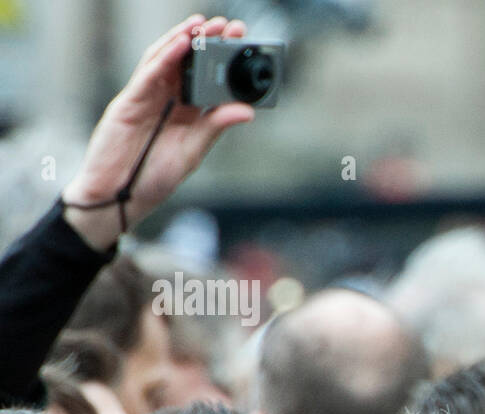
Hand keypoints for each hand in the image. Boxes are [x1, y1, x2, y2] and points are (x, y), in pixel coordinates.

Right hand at [62, 15, 255, 250]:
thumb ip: (215, 128)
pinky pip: (147, 75)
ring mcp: (145, 98)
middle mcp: (166, 100)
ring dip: (184, 40)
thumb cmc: (153, 178)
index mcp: (185, 113)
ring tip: (205, 25)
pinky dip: (164, 58)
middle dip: (207, 42)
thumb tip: (248, 111)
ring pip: (165, 61)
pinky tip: (181, 45)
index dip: (222, 61)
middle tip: (230, 25)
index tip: (242, 44)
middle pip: (187, 64)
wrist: (118, 198)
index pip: (206, 79)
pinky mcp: (128, 103)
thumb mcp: (192, 152)